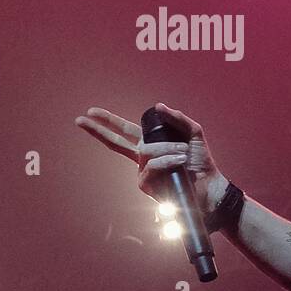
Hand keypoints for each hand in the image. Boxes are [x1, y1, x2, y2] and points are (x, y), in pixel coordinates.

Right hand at [75, 102, 228, 214]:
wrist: (209, 185)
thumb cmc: (200, 161)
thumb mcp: (193, 133)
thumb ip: (177, 118)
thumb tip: (157, 106)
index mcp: (150, 144)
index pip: (125, 130)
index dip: (109, 121)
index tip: (91, 112)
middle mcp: (143, 158)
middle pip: (116, 141)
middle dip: (98, 130)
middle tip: (81, 119)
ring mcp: (143, 171)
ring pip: (147, 151)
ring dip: (167, 148)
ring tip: (184, 153)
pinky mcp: (146, 184)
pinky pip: (152, 164)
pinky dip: (167, 160)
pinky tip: (179, 161)